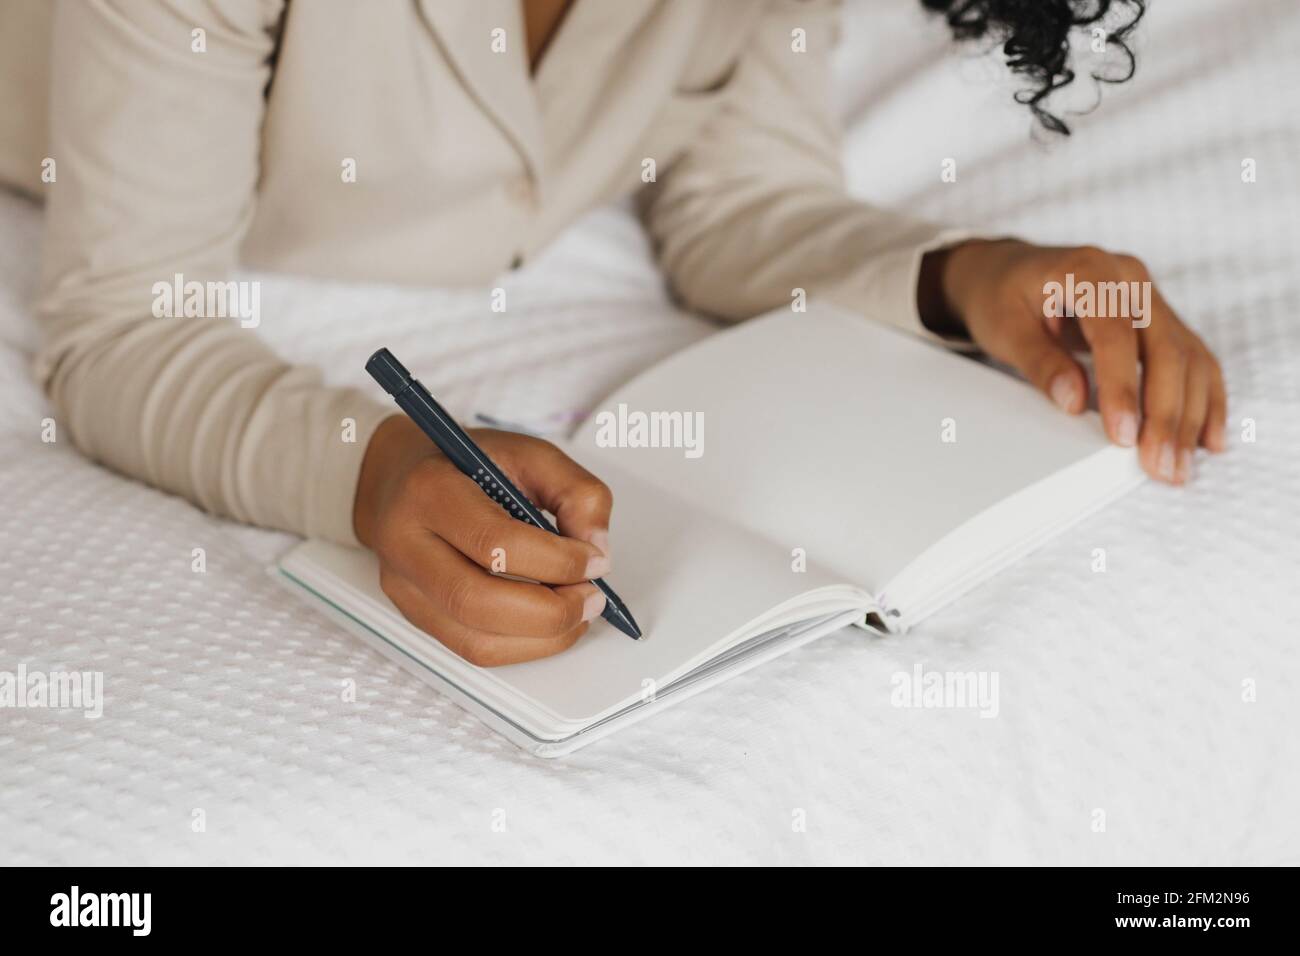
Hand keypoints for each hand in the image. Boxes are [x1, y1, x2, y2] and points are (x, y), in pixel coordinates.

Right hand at [353, 416, 613, 665]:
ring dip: (541, 639)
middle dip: (551, 612)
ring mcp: (405, 587)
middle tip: (592, 598)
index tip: (596, 560)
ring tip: (578, 613)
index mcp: (431, 490)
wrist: (398, 477)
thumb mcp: (529, 454)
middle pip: (477, 602)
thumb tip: (597, 549)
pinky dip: (523, 648)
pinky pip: (472, 650)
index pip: (495, 542)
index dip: (557, 560)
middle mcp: (407, 544)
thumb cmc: (466, 464)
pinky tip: (551, 626)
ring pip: (475, 640)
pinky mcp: (415, 616)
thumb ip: (576, 492)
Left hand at [919, 239, 1225, 483]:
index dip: (1123, 389)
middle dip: (1166, 414)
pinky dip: (1203, 399)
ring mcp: (1149, 296)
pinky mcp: (1158, 318)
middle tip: (1160, 465)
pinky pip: (1193, 358)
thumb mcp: (1005, 328)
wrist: (1005, 270)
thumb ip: (1040, 362)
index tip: (1124, 436)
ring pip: (1188, 357)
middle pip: (1166, 348)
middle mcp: (1129, 277)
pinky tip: (1207, 438)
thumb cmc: (1000, 295)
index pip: (1117, 334)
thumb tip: (1074, 401)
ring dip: (1189, 416)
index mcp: (1089, 270)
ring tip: (1179, 466)